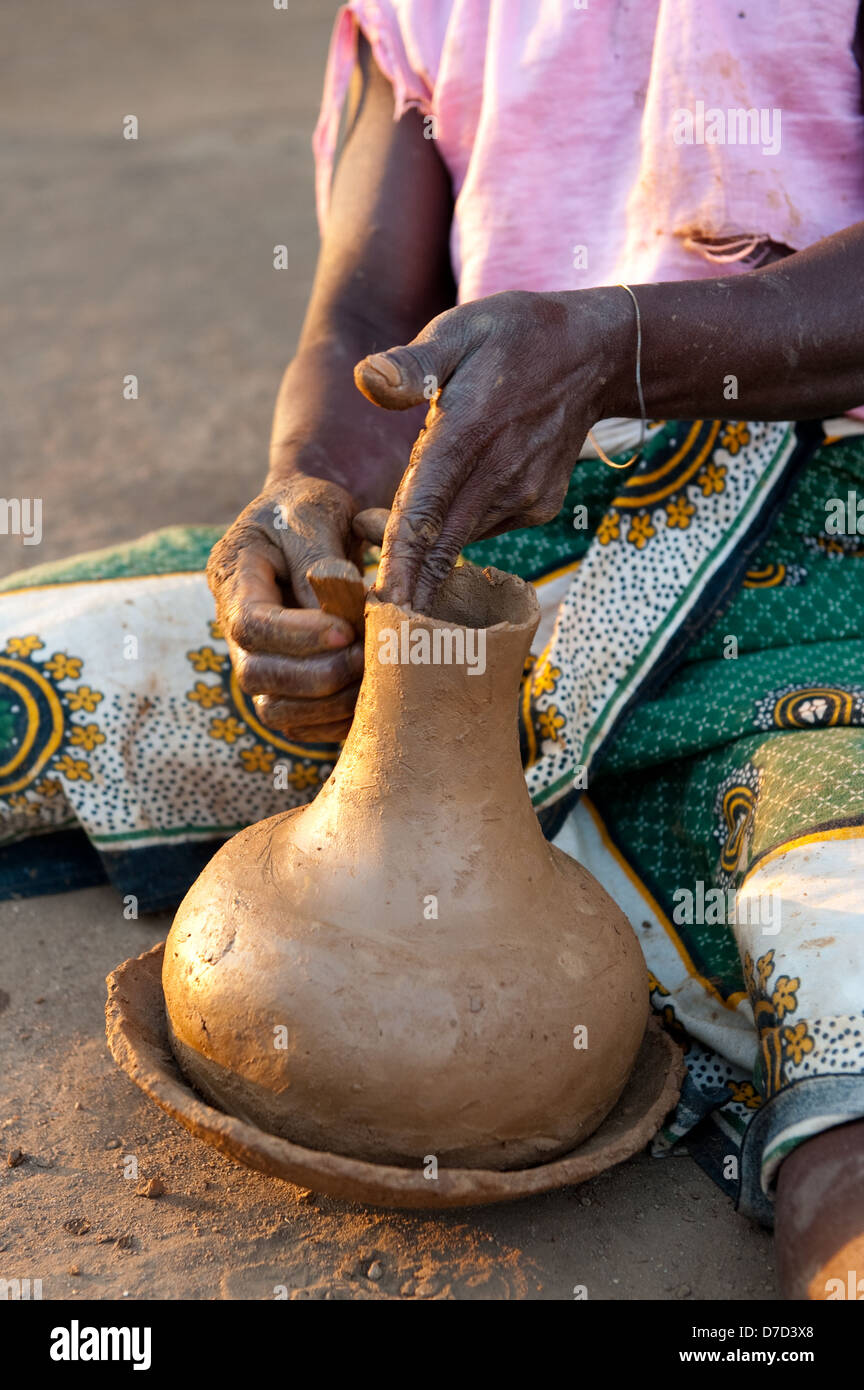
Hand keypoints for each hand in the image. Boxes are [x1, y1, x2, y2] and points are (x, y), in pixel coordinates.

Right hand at [206, 475, 365, 742]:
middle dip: (317, 676)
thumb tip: (335, 612)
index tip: (345, 630)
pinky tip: (372, 697)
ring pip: (274, 712)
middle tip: (367, 656)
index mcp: (234, 577)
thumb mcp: (314, 512)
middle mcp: (235, 628)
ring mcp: (257, 660)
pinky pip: (300, 725)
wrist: (306, 524)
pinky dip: (336, 722)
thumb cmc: (309, 511)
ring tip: (373, 677)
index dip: (296, 636)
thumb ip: (321, 558)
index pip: (250, 624)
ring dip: (328, 705)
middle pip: (255, 677)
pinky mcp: (283, 685)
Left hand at [353, 287, 626, 609]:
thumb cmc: (510, 338)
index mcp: (469, 433)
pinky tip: (451, 506)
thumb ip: (411, 364)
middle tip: (377, 625)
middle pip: (441, 545)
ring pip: (460, 538)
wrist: (591, 355)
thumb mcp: (457, 331)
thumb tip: (368, 381)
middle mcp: (500, 474)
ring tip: (393, 560)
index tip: (383, 607)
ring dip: (427, 553)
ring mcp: (526, 496)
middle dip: (407, 586)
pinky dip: (460, 528)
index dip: (400, 562)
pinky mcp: (539, 507)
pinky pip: (484, 527)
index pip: (424, 511)